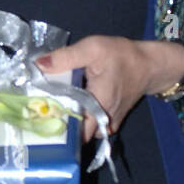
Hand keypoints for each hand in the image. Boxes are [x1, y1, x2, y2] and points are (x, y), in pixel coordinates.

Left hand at [35, 35, 155, 142]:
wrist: (150, 65)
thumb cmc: (123, 57)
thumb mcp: (93, 49)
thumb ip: (65, 57)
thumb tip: (38, 64)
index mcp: (97, 108)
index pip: (71, 131)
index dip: (51, 125)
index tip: (33, 116)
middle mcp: (102, 123)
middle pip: (72, 135)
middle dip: (54, 124)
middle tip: (34, 111)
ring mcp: (106, 125)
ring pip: (79, 132)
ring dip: (64, 121)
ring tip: (45, 108)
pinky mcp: (107, 122)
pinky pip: (87, 126)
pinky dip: (75, 118)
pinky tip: (62, 105)